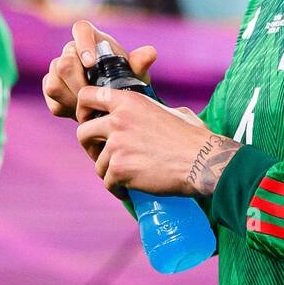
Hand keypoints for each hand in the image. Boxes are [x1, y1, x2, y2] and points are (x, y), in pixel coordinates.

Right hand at [42, 20, 157, 120]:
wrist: (112, 102)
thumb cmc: (125, 81)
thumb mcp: (135, 75)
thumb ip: (140, 63)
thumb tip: (150, 53)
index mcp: (92, 38)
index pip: (81, 29)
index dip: (83, 44)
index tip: (91, 63)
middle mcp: (71, 51)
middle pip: (63, 63)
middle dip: (79, 84)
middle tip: (96, 98)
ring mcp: (57, 68)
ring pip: (54, 83)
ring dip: (73, 99)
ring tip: (91, 107)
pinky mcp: (51, 85)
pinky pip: (51, 98)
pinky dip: (67, 107)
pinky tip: (82, 112)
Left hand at [75, 86, 239, 197]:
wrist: (201, 161)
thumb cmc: (192, 138)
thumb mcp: (171, 111)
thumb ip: (152, 110)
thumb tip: (155, 115)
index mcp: (129, 102)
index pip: (88, 95)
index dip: (83, 109)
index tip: (89, 120)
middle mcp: (119, 120)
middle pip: (82, 132)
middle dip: (90, 146)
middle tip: (103, 155)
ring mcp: (117, 145)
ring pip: (97, 163)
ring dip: (110, 172)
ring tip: (127, 176)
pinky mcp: (119, 168)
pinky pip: (108, 182)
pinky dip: (118, 188)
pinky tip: (130, 189)